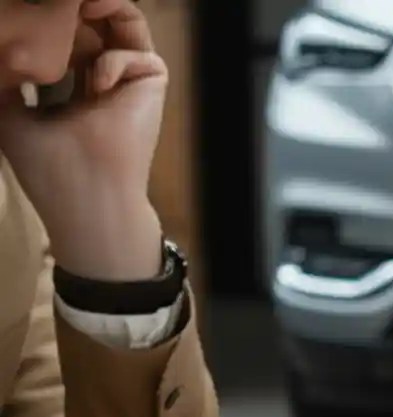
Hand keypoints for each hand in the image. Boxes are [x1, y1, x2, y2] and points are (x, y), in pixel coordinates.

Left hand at [0, 0, 165, 280]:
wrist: (84, 196)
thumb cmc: (49, 167)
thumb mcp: (12, 113)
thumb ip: (10, 81)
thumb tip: (6, 50)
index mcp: (78, 92)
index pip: (72, 41)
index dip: (57, 25)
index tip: (35, 20)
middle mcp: (108, 85)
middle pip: (99, 28)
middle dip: (78, 14)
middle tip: (58, 11)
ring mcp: (131, 87)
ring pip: (128, 28)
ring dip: (106, 14)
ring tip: (80, 12)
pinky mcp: (152, 91)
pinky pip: (140, 55)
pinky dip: (115, 60)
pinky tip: (97, 85)